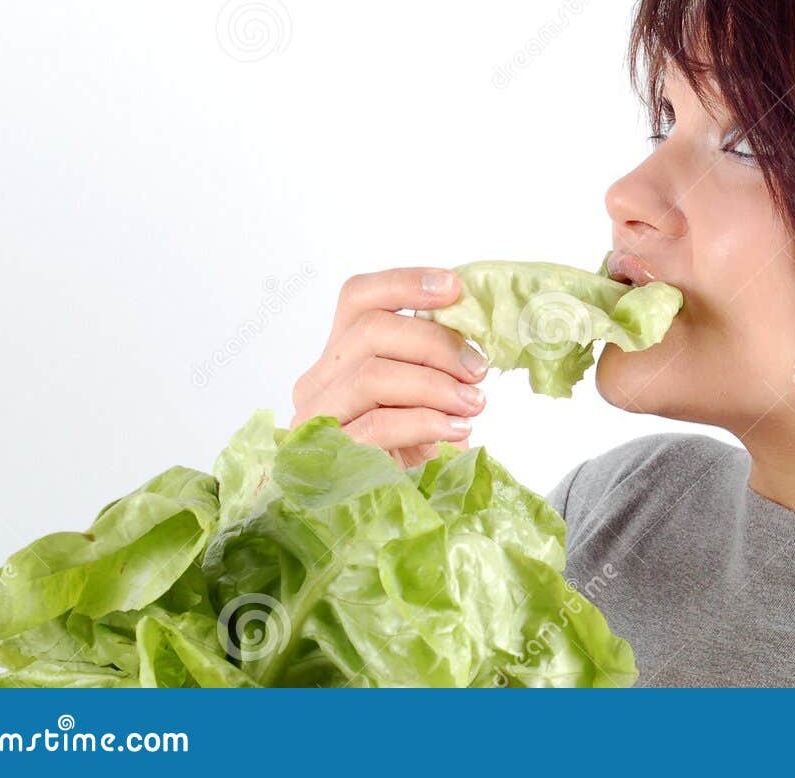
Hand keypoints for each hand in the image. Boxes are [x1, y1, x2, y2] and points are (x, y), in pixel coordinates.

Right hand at [292, 267, 487, 467]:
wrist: (391, 512)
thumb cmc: (411, 447)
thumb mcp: (423, 392)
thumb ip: (433, 356)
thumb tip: (475, 321)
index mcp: (340, 355)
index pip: (358, 297)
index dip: (405, 283)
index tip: (454, 288)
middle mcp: (318, 381)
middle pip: (370, 331)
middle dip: (435, 343)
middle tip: (478, 369)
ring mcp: (316, 420)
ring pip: (372, 376)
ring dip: (434, 385)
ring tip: (474, 404)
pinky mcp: (327, 458)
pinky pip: (376, 426)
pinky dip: (424, 421)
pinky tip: (456, 430)